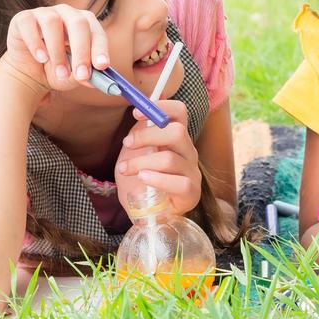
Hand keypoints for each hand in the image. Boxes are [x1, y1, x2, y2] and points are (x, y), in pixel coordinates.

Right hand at [1, 4, 108, 96]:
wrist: (29, 73)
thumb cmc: (56, 70)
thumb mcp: (73, 76)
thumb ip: (84, 76)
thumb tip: (94, 80)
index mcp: (85, 24)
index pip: (96, 32)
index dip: (100, 49)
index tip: (101, 66)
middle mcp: (66, 13)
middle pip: (78, 23)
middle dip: (81, 50)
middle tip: (81, 75)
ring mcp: (44, 13)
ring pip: (52, 23)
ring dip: (57, 51)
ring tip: (60, 73)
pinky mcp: (23, 18)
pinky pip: (29, 25)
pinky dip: (35, 43)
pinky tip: (41, 58)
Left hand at [115, 100, 201, 216]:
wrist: (146, 212)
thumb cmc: (142, 179)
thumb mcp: (136, 152)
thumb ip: (140, 132)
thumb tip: (138, 107)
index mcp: (176, 137)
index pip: (179, 112)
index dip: (160, 106)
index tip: (135, 112)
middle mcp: (188, 151)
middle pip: (177, 132)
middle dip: (147, 135)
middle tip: (127, 143)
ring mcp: (192, 172)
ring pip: (170, 159)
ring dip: (141, 162)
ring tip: (126, 169)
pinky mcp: (191, 193)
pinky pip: (179, 183)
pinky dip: (157, 179)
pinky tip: (143, 179)